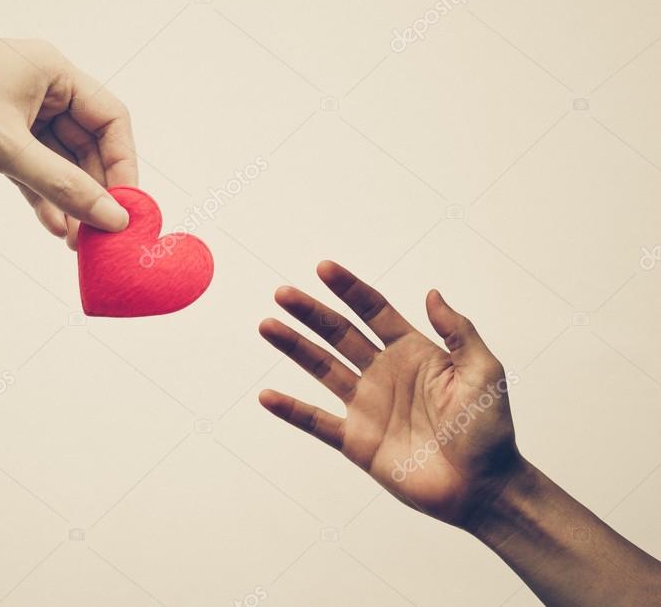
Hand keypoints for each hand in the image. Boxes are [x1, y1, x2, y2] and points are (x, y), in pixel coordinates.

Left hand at [0, 39, 136, 246]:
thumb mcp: (6, 148)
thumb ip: (63, 185)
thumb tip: (112, 216)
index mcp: (53, 73)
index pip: (111, 119)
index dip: (124, 165)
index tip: (128, 208)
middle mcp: (42, 91)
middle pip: (88, 146)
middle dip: (95, 191)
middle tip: (103, 234)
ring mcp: (19, 115)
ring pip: (59, 163)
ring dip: (69, 201)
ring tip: (78, 242)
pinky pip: (33, 172)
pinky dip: (43, 198)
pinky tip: (53, 227)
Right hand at [258, 261, 521, 526]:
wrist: (482, 488)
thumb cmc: (489, 430)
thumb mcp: (484, 372)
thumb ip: (458, 333)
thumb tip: (431, 293)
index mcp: (412, 352)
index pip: (373, 310)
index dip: (349, 289)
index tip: (324, 268)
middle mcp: (384, 373)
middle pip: (339, 333)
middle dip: (310, 312)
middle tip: (283, 294)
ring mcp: (367, 406)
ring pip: (321, 368)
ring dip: (294, 347)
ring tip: (267, 326)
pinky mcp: (356, 441)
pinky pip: (316, 422)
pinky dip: (291, 410)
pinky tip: (267, 396)